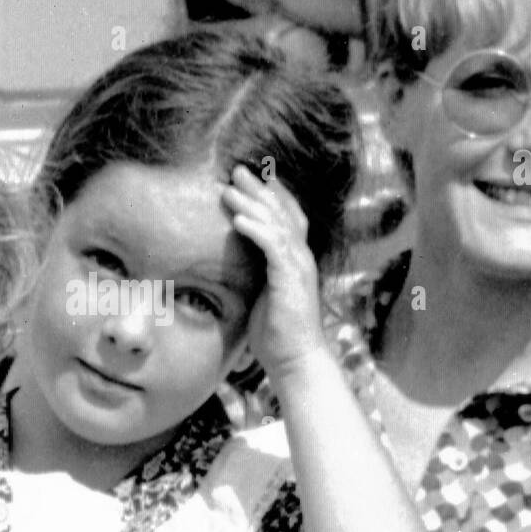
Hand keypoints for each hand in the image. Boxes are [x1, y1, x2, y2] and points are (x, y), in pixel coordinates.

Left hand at [223, 165, 326, 378]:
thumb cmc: (277, 334)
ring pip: (275, 224)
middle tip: (236, 171)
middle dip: (258, 189)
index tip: (254, 178)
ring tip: (228, 189)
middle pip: (281, 212)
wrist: (296, 360)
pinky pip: (273, 247)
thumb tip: (235, 267)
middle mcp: (301, 257)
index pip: (288, 217)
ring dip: (251, 204)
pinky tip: (238, 220)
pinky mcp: (291, 279)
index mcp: (296, 260)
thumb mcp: (263, 296)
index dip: (273, 195)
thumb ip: (256, 275)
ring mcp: (299, 267)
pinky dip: (256, 230)